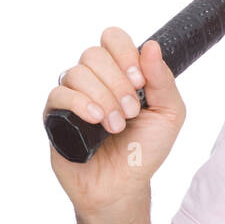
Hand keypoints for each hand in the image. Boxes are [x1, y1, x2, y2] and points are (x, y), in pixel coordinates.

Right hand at [45, 27, 185, 213]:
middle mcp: (94, 80)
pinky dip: (81, 104)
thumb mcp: (169, 114)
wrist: (124, 185)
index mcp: (121, 72)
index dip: (125, 53)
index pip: (113, 38)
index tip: (140, 81)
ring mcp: (73, 96)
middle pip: (94, 53)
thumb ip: (163, 80)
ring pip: (77, 72)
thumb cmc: (146, 149)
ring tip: (116, 126)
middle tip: (132, 111)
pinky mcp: (55, 116)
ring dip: (103, 98)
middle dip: (118, 82)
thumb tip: (151, 46)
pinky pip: (59, 94)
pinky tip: (96, 120)